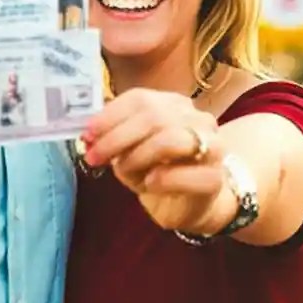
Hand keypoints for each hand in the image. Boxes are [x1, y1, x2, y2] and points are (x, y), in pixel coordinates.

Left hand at [82, 88, 227, 232]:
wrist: (193, 204)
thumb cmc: (160, 171)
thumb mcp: (131, 151)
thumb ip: (115, 138)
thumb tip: (89, 135)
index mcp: (174, 105)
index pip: (140, 99)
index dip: (110, 115)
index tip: (87, 134)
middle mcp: (197, 118)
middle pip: (153, 117)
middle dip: (117, 138)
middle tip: (94, 157)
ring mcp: (211, 146)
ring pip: (171, 140)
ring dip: (138, 156)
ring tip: (124, 172)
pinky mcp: (214, 178)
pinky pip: (187, 173)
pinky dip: (163, 179)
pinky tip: (150, 184)